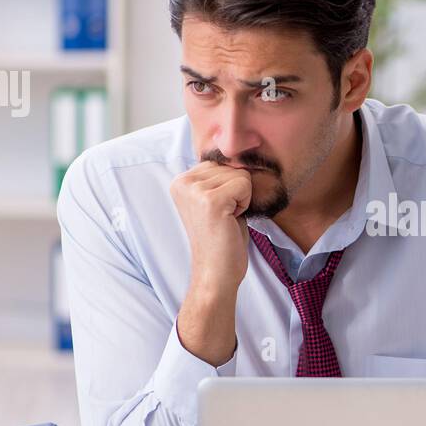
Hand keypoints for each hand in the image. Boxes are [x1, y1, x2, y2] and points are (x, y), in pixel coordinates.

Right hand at [170, 161, 251, 363]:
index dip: (231, 187)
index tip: (219, 211)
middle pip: (232, 166)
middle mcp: (182, 182)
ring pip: (241, 175)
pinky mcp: (211, 201)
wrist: (216, 274)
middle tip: (224, 218)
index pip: (223, 163)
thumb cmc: (221, 239)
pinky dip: (245, 205)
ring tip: (226, 220)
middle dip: (237, 192)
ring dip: (241, 200)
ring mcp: (195, 191)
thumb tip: (240, 152)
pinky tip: (230, 222)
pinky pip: (245, 185)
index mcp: (180, 180)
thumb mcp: (216, 200)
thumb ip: (220, 178)